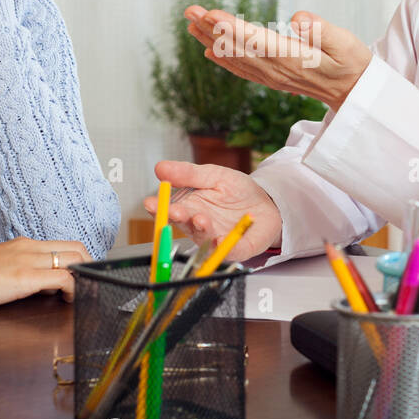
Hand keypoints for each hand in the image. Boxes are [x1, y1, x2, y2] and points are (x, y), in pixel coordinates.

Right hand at [0, 237, 89, 310]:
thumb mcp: (2, 268)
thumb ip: (26, 271)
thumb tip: (48, 285)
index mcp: (24, 244)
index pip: (65, 244)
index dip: (81, 260)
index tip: (83, 277)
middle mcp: (29, 247)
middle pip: (76, 248)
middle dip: (89, 267)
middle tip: (88, 287)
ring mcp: (27, 260)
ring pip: (73, 259)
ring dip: (83, 277)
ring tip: (80, 295)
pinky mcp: (24, 277)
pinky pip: (62, 278)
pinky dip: (73, 289)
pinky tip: (68, 300)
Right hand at [142, 161, 282, 263]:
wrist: (267, 202)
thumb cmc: (237, 190)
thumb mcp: (213, 174)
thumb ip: (188, 174)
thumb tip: (159, 167)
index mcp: (190, 208)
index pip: (170, 210)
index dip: (159, 208)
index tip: (150, 202)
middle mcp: (199, 227)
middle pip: (183, 226)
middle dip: (178, 220)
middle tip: (175, 211)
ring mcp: (217, 239)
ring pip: (203, 239)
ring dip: (201, 230)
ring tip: (201, 218)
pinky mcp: (236, 248)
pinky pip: (228, 250)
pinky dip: (223, 247)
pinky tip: (220, 239)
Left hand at [183, 6, 372, 109]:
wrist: (357, 93)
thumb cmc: (353, 64)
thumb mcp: (347, 44)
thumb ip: (322, 31)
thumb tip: (298, 18)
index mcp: (292, 59)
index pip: (255, 40)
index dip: (231, 27)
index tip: (210, 14)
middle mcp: (277, 70)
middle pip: (238, 48)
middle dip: (211, 28)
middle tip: (189, 11)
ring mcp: (273, 77)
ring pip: (235, 58)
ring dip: (211, 40)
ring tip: (191, 24)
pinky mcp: (273, 79)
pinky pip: (242, 69)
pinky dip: (223, 59)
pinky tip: (208, 51)